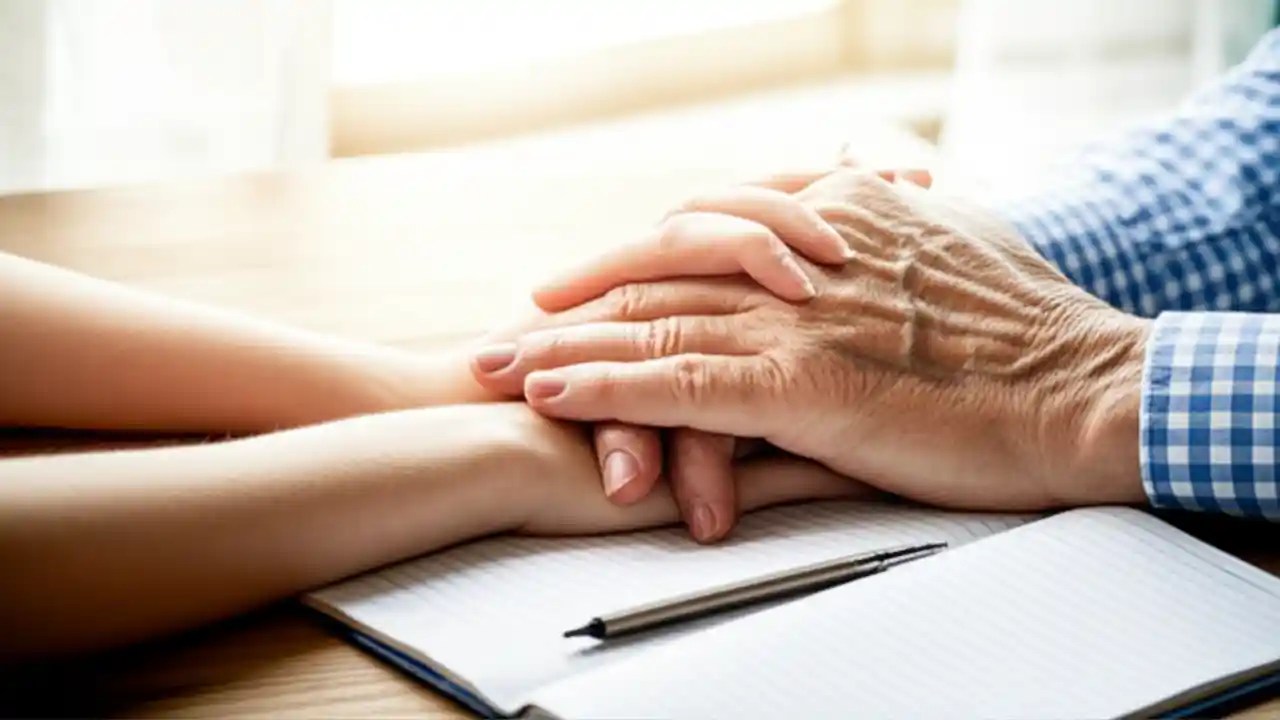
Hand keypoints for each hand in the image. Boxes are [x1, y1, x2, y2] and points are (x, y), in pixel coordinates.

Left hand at [478, 171, 1151, 534]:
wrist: (1086, 386)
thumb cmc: (1031, 326)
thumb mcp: (956, 236)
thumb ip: (891, 214)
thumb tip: (870, 186)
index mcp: (833, 214)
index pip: (707, 229)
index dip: (636, 256)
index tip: (585, 280)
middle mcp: (799, 254)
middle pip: (658, 265)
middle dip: (574, 295)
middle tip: (506, 320)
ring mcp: (795, 318)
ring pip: (650, 318)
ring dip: (561, 343)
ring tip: (492, 362)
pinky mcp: (801, 383)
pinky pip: (678, 379)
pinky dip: (604, 383)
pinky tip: (549, 391)